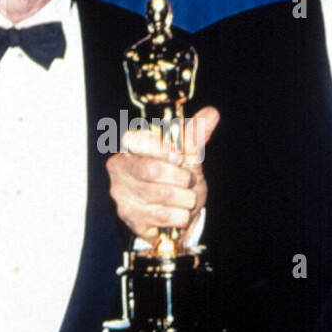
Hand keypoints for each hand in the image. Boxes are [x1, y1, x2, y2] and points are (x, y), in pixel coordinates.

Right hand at [106, 107, 218, 242]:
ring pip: (161, 195)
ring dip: (185, 198)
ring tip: (187, 198)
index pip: (136, 141)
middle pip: (151, 170)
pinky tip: (179, 213)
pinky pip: (163, 217)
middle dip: (180, 177)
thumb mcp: (188, 157)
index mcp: (130, 148)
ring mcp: (122, 196)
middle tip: (189, 180)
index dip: (159, 148)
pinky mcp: (130, 218)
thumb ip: (196, 135)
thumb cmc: (177, 179)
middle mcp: (120, 170)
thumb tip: (212, 113)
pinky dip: (180, 216)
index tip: (179, 156)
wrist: (175, 214)